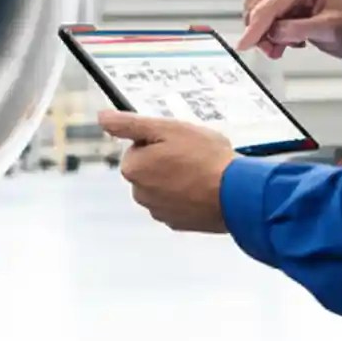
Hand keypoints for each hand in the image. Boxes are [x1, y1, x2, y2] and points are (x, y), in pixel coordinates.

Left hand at [98, 110, 236, 233]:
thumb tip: (102, 117)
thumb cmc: (205, 158)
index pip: (139, 146)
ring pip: (164, 185)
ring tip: (202, 173)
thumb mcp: (166, 129)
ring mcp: (159, 211)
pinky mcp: (177, 223)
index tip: (179, 144)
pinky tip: (205, 190)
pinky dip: (188, 196)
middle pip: (150, 167)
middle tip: (193, 157)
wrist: (239, 194)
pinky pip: (178, 203)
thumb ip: (129, 124)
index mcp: (133, 169)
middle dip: (167, 160)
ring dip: (178, 178)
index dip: (160, 140)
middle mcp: (140, 194)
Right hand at [238, 0, 341, 60]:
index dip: (255, 26)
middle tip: (270, 50)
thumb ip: (297, 29)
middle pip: (258, 5)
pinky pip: (269, 23)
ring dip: (264, 36)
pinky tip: (288, 46)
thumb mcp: (328, 29)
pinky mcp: (289, 11)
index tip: (243, 45)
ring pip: (260, 15)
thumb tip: (271, 33)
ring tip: (280, 50)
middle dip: (258, 30)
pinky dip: (271, 37)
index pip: (270, 5)